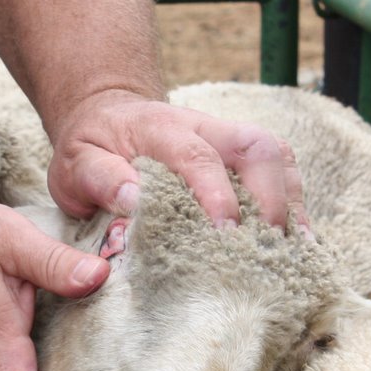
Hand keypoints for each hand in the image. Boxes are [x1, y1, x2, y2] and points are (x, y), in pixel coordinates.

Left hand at [47, 89, 309, 230]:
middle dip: (271, 198)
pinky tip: (295, 244)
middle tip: (268, 249)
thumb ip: (100, 180)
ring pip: (278, 157)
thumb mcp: (75, 163)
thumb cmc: (93, 149)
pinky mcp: (247, 154)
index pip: (198, 156)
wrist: (109, 117)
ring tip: (293, 252)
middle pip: (257, 148)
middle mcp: (206, 126)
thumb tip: (132, 200)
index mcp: (162, 128)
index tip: (225, 231)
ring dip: (291, 202)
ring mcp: (231, 137)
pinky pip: (284, 171)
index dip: (216, 193)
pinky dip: (295, 205)